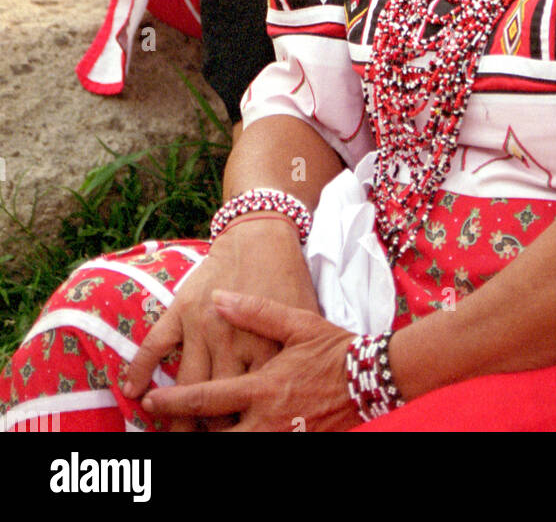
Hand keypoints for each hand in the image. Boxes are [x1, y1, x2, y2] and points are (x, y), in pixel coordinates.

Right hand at [122, 217, 317, 430]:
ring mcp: (201, 324)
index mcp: (262, 343)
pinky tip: (130, 391)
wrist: (260, 234)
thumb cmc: (286, 277)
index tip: (241, 435)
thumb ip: (294, 354)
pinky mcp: (181, 308)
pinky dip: (139, 367)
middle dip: (208, 428)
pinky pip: (155, 343)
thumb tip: (302, 390)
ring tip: (172, 435)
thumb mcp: (299, 316)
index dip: (243, 424)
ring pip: (185, 382)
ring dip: (175, 413)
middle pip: (214, 399)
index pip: (249, 398)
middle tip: (199, 442)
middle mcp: (229, 338)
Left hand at [141, 293, 360, 432]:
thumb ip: (255, 310)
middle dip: (188, 437)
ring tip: (195, 435)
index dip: (174, 402)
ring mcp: (282, 436)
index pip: (206, 398)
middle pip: (216, 437)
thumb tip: (219, 298)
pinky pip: (261, 449)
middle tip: (168, 433)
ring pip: (237, 448)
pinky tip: (234, 434)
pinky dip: (244, 442)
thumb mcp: (296, 320)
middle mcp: (268, 417)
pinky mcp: (296, 444)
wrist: (373, 375)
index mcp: (262, 385)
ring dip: (216, 440)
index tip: (150, 403)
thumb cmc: (333, 346)